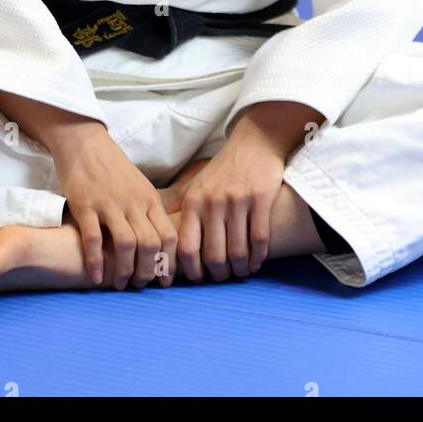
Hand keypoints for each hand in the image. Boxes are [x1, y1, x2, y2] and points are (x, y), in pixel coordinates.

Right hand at [52, 126, 177, 289]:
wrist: (84, 142)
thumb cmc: (112, 167)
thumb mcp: (139, 186)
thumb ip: (149, 211)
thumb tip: (160, 243)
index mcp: (149, 199)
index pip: (169, 236)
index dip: (170, 263)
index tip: (163, 281)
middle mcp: (133, 203)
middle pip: (150, 245)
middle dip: (147, 272)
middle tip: (139, 286)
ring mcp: (109, 203)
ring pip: (126, 245)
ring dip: (124, 270)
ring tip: (119, 284)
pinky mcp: (85, 205)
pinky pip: (94, 239)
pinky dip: (96, 261)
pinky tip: (96, 277)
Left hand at [174, 130, 285, 281]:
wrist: (254, 143)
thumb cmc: (223, 169)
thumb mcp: (195, 185)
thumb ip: (181, 209)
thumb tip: (162, 237)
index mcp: (193, 202)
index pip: (187, 248)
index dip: (192, 271)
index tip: (199, 279)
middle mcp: (212, 202)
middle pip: (214, 255)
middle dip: (219, 274)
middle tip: (223, 278)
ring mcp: (237, 201)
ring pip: (238, 252)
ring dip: (240, 269)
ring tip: (241, 271)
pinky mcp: (260, 199)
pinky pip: (259, 239)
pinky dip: (258, 257)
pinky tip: (257, 262)